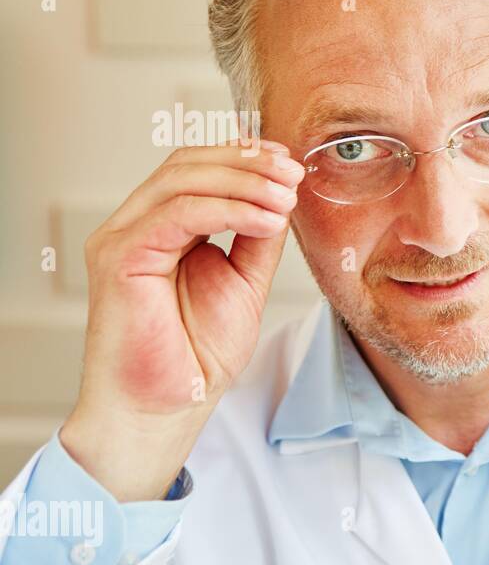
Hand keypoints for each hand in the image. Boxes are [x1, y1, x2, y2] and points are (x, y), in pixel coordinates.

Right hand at [60, 140, 303, 501]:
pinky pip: (177, 214)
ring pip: (181, 180)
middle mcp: (136, 226)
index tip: (290, 163)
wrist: (164, 407)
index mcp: (161, 227)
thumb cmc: (195, 355)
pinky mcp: (119, 257)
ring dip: (243, 181)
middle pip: (186, 164)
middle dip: (247, 162)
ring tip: (287, 197)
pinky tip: (265, 219)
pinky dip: (228, 210)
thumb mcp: (244, 282)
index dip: (243, 157)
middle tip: (293, 173)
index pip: (196, 169)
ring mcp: (122, 238)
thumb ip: (257, 238)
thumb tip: (282, 196)